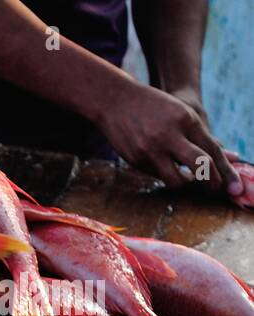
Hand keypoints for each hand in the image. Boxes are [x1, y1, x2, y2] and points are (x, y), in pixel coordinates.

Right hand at [95, 80, 242, 196]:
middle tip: (213, 188)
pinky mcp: (136, 159)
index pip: (211, 149)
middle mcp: (169, 135)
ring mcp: (151, 149)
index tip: (226, 182)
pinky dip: (162, 171)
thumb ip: (197, 133)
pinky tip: (160, 162)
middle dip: (210, 180)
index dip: (223, 168)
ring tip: (186, 178)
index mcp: (186, 119)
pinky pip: (156, 173)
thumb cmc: (153, 105)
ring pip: (175, 179)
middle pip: (199, 164)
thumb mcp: (179, 112)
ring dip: (184, 182)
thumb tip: (222, 154)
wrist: (115, 101)